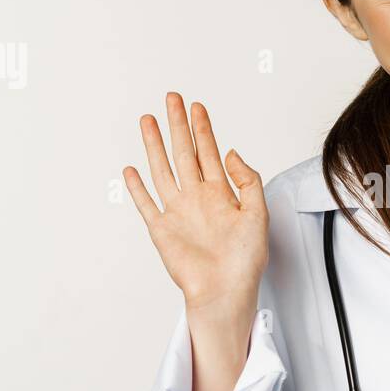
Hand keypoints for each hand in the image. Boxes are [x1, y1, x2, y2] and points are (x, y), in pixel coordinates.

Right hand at [123, 92, 268, 314]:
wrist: (225, 292)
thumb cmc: (245, 261)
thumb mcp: (258, 214)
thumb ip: (247, 181)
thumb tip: (230, 152)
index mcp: (221, 194)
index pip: (209, 152)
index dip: (203, 129)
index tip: (197, 106)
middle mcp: (197, 198)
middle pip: (184, 153)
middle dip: (178, 125)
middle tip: (172, 98)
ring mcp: (178, 212)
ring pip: (163, 170)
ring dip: (155, 145)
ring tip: (148, 120)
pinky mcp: (162, 230)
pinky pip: (146, 204)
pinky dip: (137, 187)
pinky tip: (131, 169)